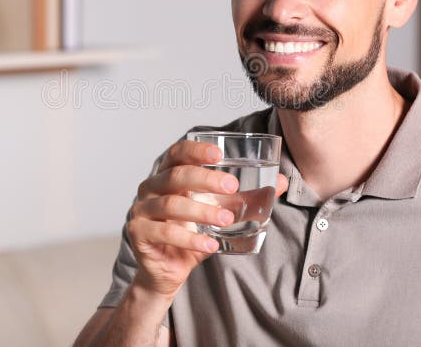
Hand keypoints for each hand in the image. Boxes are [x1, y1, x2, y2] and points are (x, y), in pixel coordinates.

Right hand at [127, 139, 288, 298]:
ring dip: (201, 211)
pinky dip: (190, 239)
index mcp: (169, 175)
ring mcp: (141, 210)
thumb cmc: (192, 232)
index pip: (178, 153)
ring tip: (226, 219)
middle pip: (176, 175)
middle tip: (232, 186)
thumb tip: (282, 182)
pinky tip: (209, 245)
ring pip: (170, 204)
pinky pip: (164, 233)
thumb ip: (247, 198)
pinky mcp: (138, 233)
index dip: (196, 150)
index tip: (218, 153)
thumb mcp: (221, 211)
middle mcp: (151, 188)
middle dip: (205, 179)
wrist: (168, 270)